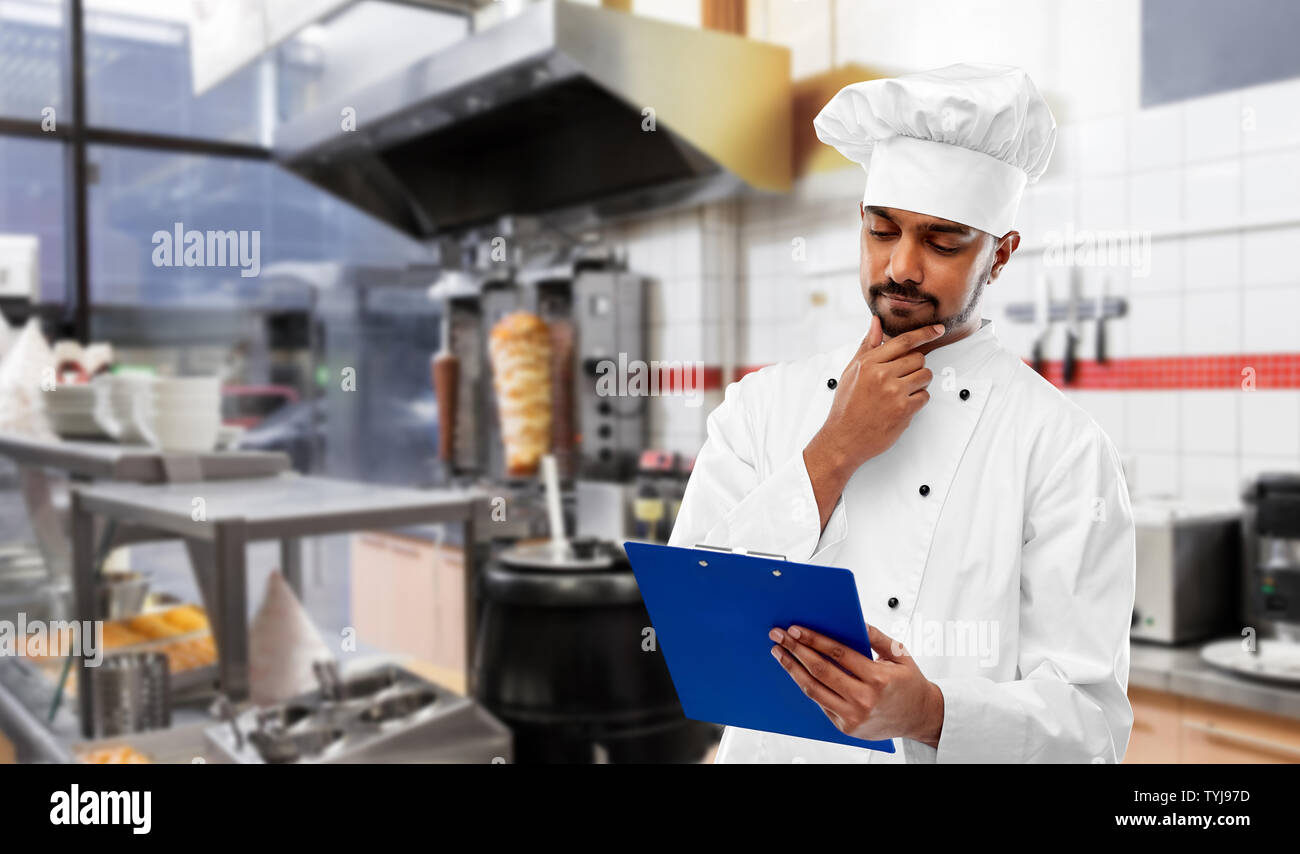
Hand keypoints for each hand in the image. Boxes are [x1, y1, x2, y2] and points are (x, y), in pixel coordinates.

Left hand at [769, 623, 943, 747]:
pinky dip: (806, 686)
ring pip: (814, 690)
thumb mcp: (900, 655)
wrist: (921, 718)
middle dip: (796, 650)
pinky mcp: (846, 727)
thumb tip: (853, 620)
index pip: (838, 654)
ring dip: (793, 669)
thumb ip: (876, 637)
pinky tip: (796, 672)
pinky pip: (821, 703)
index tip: (795, 629)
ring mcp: (854, 716)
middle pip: (821, 671)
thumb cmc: (910, 684)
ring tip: (780, 653)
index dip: (814, 640)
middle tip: (779, 636)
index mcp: (878, 678)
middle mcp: (864, 699)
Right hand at [810, 315, 942, 476]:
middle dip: (915, 366)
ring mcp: (894, 393)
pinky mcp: (904, 410)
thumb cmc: (846, 405)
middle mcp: (882, 376)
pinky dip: (918, 400)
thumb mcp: (851, 371)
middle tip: (902, 378)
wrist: (844, 438)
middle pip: (918, 358)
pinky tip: (902, 404)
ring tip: (902, 391)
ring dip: (919, 382)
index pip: (903, 341)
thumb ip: (867, 346)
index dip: (924, 333)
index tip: (937, 329)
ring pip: (925, 376)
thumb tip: (876, 323)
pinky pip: (925, 396)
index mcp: (869, 363)